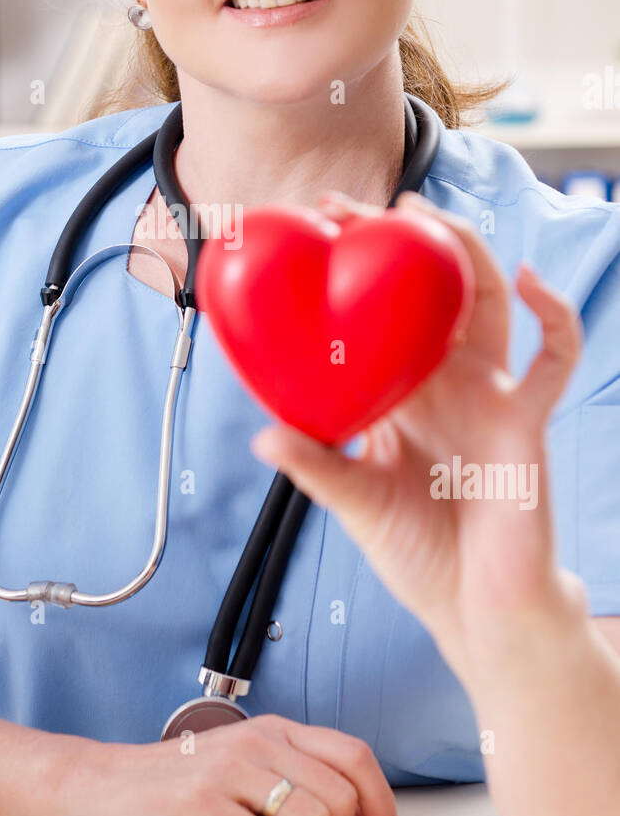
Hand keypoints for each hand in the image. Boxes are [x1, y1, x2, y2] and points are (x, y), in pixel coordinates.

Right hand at [63, 714, 401, 815]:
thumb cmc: (178, 782)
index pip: (354, 756)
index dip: (382, 802)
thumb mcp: (245, 764)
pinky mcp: (202, 801)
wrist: (104, 782)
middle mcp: (258, 741)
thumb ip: (295, 776)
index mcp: (276, 730)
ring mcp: (230, 769)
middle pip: (341, 797)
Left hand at [249, 189, 584, 664]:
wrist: (480, 609)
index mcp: (401, 398)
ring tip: (423, 213)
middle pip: (426, 294)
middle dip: (395, 245)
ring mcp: (488, 394)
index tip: (309, 237)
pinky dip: (551, 312)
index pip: (374, 320)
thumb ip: (318, 468)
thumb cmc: (420, 557)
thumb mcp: (357, 505)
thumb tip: (263, 436)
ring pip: (484, 303)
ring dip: (460, 252)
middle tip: (350, 207)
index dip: (347, 277)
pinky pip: (553, 355)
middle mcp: (444, 385)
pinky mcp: (526, 417)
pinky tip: (528, 278)